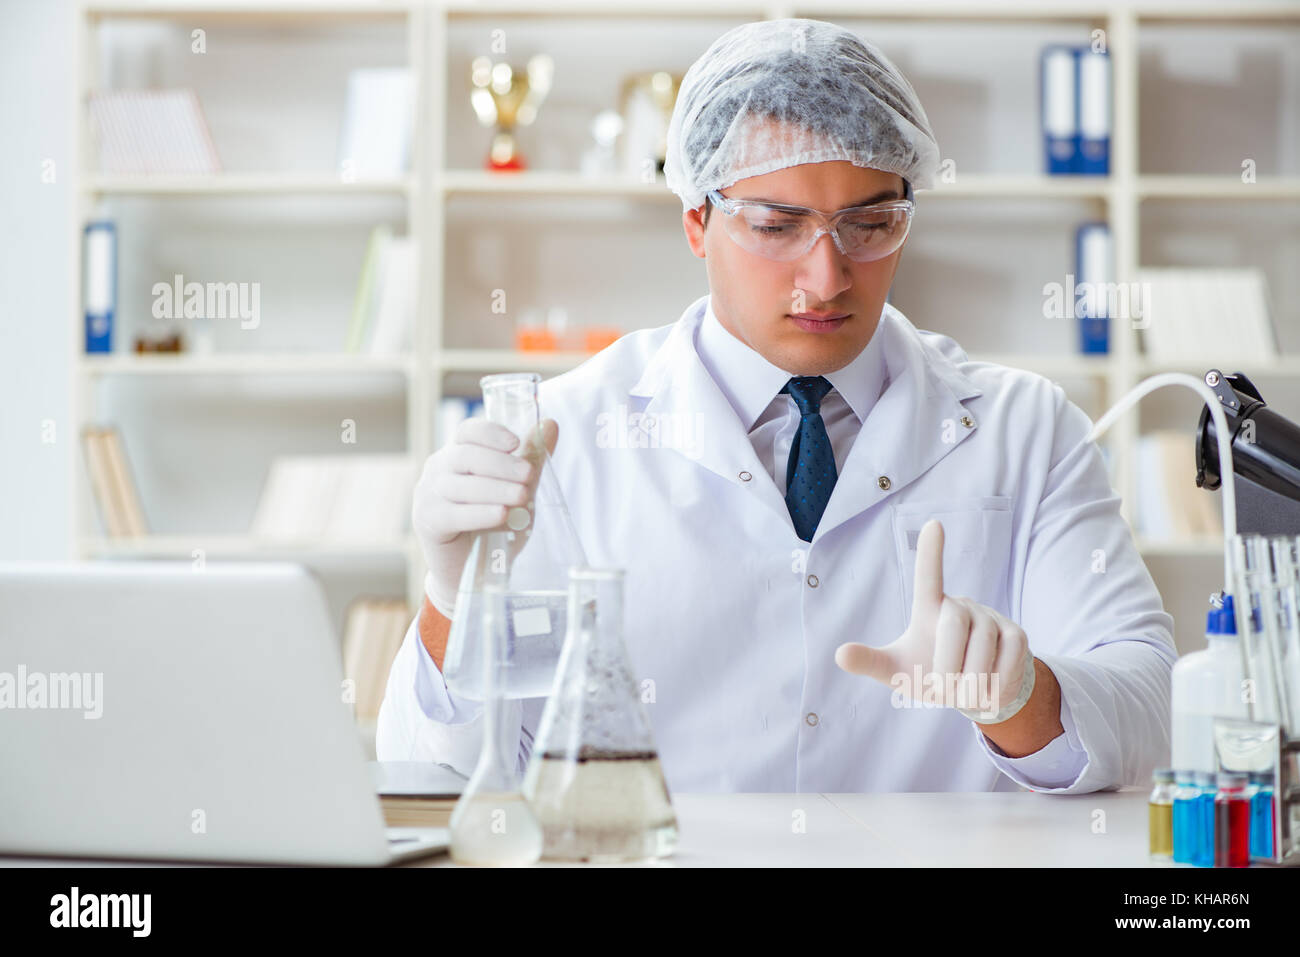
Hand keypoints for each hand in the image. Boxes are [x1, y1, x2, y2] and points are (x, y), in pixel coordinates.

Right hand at [412, 416, 558, 616]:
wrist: (473, 570)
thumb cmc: (494, 525)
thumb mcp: (519, 490)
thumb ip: (531, 460)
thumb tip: (550, 424)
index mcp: (459, 454)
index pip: (468, 431)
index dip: (490, 433)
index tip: (515, 443)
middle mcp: (438, 469)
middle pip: (465, 456)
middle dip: (501, 464)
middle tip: (528, 476)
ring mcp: (428, 494)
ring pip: (460, 485)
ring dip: (495, 489)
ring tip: (522, 496)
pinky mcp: (427, 521)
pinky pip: (453, 513)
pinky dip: (479, 513)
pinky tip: (501, 514)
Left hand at [834, 518, 1031, 720]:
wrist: (974, 695)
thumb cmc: (928, 674)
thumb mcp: (897, 671)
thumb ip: (870, 662)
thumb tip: (838, 654)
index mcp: (929, 609)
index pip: (928, 576)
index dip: (931, 553)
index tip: (934, 524)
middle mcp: (960, 605)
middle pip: (954, 624)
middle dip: (948, 665)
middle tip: (944, 691)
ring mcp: (991, 617)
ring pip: (985, 645)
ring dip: (973, 682)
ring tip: (965, 696)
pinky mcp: (1016, 633)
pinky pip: (1011, 656)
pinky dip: (999, 682)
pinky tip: (991, 691)